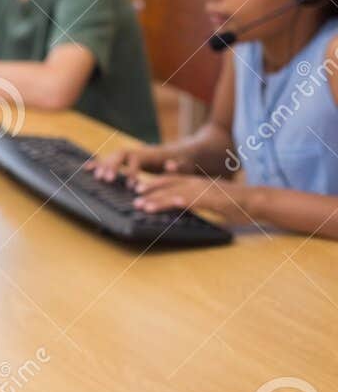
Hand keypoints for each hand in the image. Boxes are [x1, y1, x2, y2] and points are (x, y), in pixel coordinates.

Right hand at [86, 144, 175, 183]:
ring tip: (97, 178)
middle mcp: (135, 152)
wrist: (177, 153)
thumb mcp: (183, 165)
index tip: (131, 185)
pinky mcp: (123, 160)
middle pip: (119, 156)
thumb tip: (170, 164)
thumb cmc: (181, 162)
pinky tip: (87, 169)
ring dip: (103, 166)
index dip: (132, 172)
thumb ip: (176, 166)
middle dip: (112, 167)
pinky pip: (108, 160)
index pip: (136, 160)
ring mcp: (128, 155)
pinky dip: (98, 163)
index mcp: (148, 155)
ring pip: (112, 157)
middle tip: (107, 179)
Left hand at [128, 173, 256, 224]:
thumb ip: (197, 203)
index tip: (139, 189)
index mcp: (196, 182)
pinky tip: (165, 205)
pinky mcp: (210, 199)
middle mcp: (197, 183)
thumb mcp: (211, 201)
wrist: (257, 201)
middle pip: (167, 184)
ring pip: (174, 192)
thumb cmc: (236, 204)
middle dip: (149, 190)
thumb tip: (186, 211)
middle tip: (134, 196)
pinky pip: (189, 200)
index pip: (170, 181)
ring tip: (141, 205)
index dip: (154, 184)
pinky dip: (176, 202)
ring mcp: (203, 190)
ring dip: (156, 199)